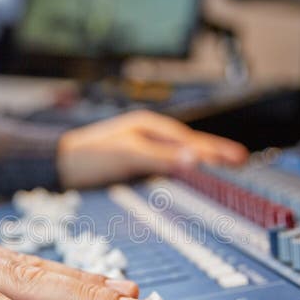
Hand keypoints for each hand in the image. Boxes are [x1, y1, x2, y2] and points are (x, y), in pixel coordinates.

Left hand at [57, 109, 247, 188]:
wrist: (57, 164)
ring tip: (225, 166)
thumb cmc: (87, 156)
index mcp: (150, 126)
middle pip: (190, 143)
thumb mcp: (126, 155)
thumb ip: (160, 157)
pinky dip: (184, 167)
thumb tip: (194, 160)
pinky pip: (168, 162)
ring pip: (180, 152)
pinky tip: (190, 173)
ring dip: (203, 159)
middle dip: (216, 152)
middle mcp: (148, 133)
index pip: (191, 141)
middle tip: (242, 161)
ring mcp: (142, 146)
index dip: (215, 151)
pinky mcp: (135, 161)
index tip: (238, 159)